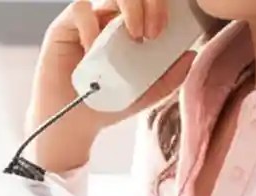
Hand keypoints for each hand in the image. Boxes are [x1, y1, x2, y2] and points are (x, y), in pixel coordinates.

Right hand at [29, 0, 194, 173]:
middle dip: (151, 3)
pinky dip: (93, 26)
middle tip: (155, 31)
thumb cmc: (106, 104)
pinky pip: (81, 10)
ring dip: (130, 8)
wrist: (72, 124)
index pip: (148, 1)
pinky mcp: (64, 27)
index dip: (160, 5)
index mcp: (130, 25)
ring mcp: (88, 20)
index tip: (165, 31)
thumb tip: (192, 54)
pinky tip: (96, 50)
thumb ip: (169, 77)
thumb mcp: (146, 94)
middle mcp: (109, 17)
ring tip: (135, 36)